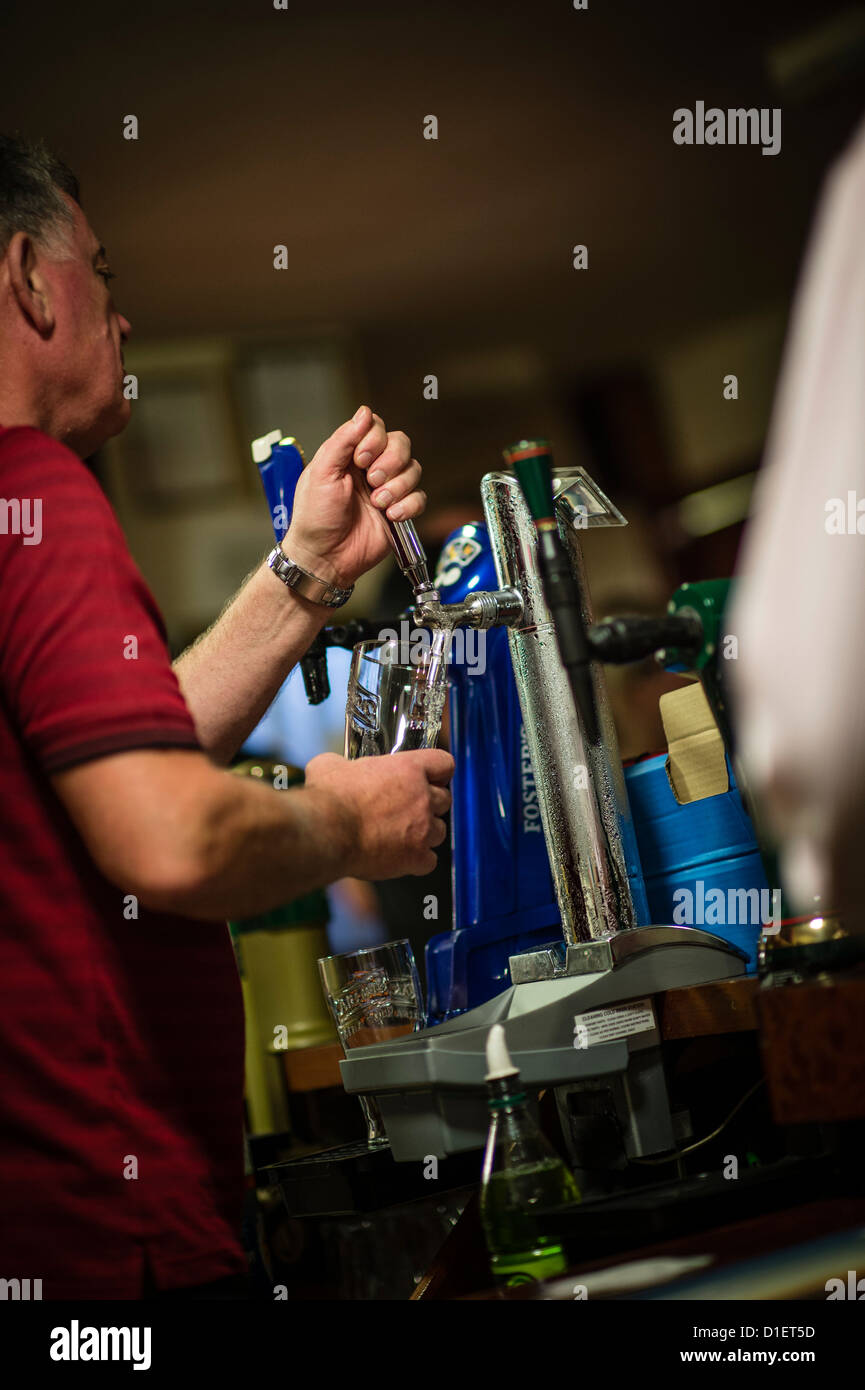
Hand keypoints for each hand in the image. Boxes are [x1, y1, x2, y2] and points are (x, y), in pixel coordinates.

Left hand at [282, 405, 425, 586]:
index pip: (376, 429)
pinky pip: (420, 497)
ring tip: (377, 502)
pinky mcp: (399, 511)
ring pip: (413, 470)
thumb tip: (364, 413)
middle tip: (372, 481)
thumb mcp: (321, 473)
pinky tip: (390, 515)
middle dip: (390, 462)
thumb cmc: (315, 518)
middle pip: (401, 444)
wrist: (325, 557)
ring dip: (397, 486)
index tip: (360, 459)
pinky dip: (408, 505)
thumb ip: (343, 440)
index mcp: (350, 455)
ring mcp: (387, 490)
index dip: (375, 440)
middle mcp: (371, 469)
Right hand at [304, 749, 452, 878]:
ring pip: (439, 831)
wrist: (326, 833)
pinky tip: (401, 857)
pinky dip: (418, 861)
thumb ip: (344, 764)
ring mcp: (422, 830)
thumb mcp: (330, 765)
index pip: (443, 764)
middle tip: (409, 808)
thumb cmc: (329, 799)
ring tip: (403, 835)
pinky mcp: (415, 858)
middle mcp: (422, 798)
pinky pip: (429, 861)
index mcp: (408, 769)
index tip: (430, 777)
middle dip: (430, 804)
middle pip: (445, 799)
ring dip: (425, 833)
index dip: (437, 771)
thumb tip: (336, 766)